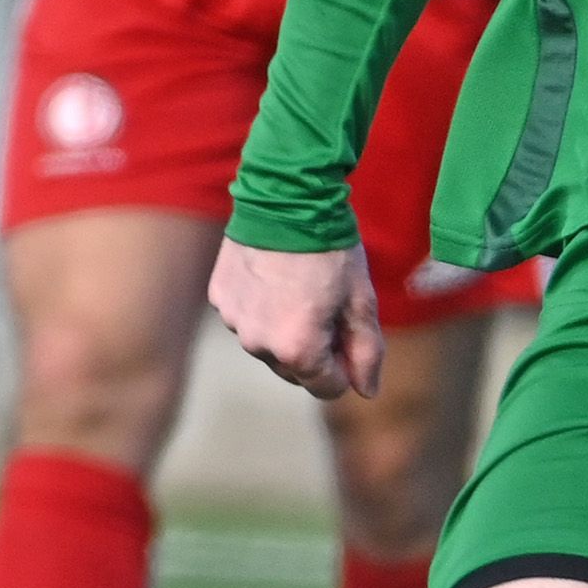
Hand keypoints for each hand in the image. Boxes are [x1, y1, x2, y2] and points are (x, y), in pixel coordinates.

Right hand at [211, 238, 384, 401]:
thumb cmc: (331, 250)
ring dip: (284, 329)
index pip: (328, 387)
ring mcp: (234, 321)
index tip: (348, 332)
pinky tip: (275, 276)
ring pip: (267, 344)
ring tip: (299, 287)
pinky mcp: (219, 297)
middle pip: (295, 370)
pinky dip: (261, 306)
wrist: (287, 197)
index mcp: (298, 351)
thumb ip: (367, 353)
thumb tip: (367, 391)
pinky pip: (245, 317)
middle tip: (327, 305)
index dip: (345, 365)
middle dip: (314, 349)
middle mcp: (259, 344)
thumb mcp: (361, 301)